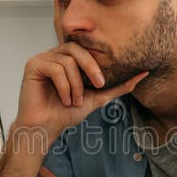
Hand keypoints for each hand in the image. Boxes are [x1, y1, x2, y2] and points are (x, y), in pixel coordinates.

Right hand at [16, 42, 147, 137]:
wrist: (47, 128)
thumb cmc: (67, 113)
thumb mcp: (98, 98)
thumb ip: (118, 86)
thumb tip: (143, 74)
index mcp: (68, 58)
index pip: (85, 48)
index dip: (95, 63)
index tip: (102, 83)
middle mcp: (55, 55)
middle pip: (76, 49)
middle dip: (91, 67)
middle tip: (98, 86)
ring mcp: (43, 58)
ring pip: (67, 62)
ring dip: (75, 85)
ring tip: (74, 102)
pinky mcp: (33, 65)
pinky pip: (54, 68)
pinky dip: (63, 87)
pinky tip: (63, 100)